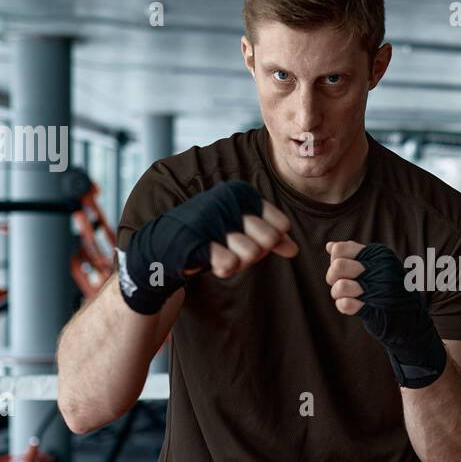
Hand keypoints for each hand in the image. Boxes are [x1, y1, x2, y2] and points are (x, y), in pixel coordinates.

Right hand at [119, 180, 297, 313]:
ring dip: (239, 262)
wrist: (165, 247)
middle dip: (256, 253)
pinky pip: (229, 263)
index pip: (281, 225)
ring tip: (222, 253)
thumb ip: (272, 238)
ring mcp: (211, 219)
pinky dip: (224, 268)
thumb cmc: (211, 236)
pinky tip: (212, 262)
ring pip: (252, 253)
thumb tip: (295, 250)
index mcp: (241, 193)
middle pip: (270, 240)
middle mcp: (227, 200)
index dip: (270, 241)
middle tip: (235, 250)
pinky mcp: (197, 240)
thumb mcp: (244, 233)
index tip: (250, 238)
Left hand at [325, 240, 446, 388]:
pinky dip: (344, 305)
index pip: (340, 250)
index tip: (344, 268)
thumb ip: (353, 253)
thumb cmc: (389, 286)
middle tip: (340, 283)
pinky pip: (345, 304)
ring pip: (340, 286)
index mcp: (379, 254)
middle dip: (332, 277)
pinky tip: (351, 305)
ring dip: (337, 293)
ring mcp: (378, 290)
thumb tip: (329, 246)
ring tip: (346, 295)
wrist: (410, 317)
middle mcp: (380, 269)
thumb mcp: (377, 263)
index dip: (335, 260)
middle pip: (337, 266)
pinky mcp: (374, 309)